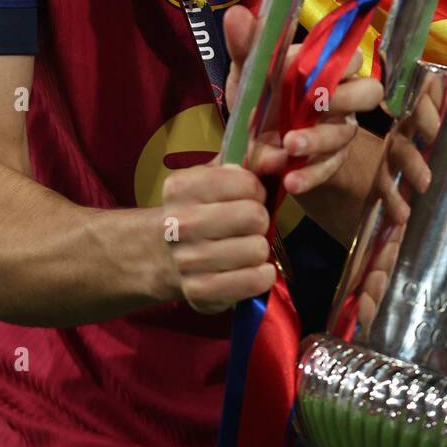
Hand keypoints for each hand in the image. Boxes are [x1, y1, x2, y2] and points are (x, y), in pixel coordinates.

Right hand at [161, 159, 275, 314]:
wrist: (163, 255)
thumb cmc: (201, 209)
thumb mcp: (218, 176)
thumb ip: (253, 158)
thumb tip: (282, 155)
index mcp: (182, 187)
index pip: (247, 183)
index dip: (256, 190)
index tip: (246, 197)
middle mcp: (180, 223)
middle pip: (254, 216)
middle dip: (260, 220)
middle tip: (248, 225)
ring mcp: (188, 260)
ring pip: (257, 249)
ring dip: (259, 248)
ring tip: (244, 247)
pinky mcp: (200, 291)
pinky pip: (254, 281)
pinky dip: (262, 275)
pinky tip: (250, 269)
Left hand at [222, 4, 383, 197]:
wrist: (250, 147)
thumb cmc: (258, 98)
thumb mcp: (248, 72)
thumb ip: (246, 45)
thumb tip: (236, 13)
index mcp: (324, 67)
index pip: (351, 55)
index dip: (341, 60)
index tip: (313, 66)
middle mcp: (339, 97)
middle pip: (369, 92)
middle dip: (345, 98)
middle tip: (315, 104)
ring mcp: (337, 131)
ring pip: (344, 133)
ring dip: (317, 139)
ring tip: (288, 146)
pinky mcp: (329, 162)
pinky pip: (329, 169)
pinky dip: (309, 175)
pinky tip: (289, 180)